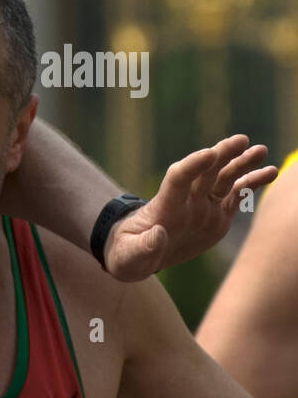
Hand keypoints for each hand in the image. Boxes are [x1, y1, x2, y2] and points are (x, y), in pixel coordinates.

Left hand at [104, 134, 277, 279]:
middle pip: (205, 172)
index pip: (178, 179)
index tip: (209, 154)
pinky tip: (270, 172)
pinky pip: (237, 196)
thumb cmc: (128, 255)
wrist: (139, 255)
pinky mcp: (217, 216)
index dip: (192, 166)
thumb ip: (142, 248)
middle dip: (222, 155)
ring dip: (241, 164)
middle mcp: (187, 202)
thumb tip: (158, 235)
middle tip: (241, 140)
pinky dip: (252, 184)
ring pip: (224, 179)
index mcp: (164, 207)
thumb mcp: (128, 257)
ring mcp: (204, 207)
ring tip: (260, 150)